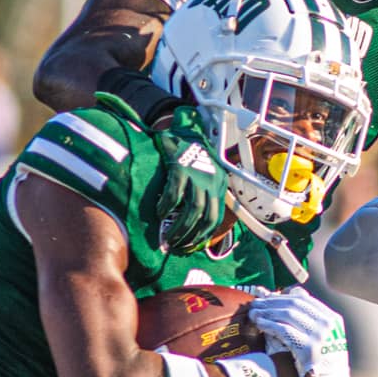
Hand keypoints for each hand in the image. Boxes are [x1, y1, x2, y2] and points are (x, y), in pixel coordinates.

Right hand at [152, 103, 230, 253]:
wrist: (180, 129)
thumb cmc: (190, 156)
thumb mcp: (204, 174)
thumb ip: (203, 193)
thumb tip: (192, 219)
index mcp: (218, 184)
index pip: (216, 216)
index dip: (204, 234)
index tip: (191, 245)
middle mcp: (211, 181)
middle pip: (205, 217)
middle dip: (191, 236)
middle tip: (177, 246)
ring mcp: (197, 174)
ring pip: (193, 210)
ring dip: (181, 227)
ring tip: (169, 238)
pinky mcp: (181, 168)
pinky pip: (174, 194)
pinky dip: (167, 206)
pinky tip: (159, 214)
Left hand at [248, 290, 351, 376]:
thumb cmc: (321, 360)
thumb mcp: (321, 335)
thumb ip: (308, 315)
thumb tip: (292, 291)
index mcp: (331, 318)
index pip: (303, 299)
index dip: (282, 297)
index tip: (267, 298)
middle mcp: (327, 324)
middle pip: (294, 305)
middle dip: (272, 303)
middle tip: (256, 304)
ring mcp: (319, 336)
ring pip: (288, 315)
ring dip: (268, 312)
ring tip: (254, 313)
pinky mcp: (308, 348)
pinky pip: (284, 330)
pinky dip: (270, 324)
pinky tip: (259, 323)